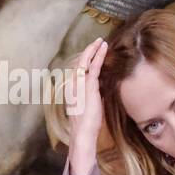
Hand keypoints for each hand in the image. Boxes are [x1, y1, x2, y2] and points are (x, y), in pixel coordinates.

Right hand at [64, 37, 106, 172]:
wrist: (82, 133)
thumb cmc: (87, 123)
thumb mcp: (89, 106)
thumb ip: (92, 95)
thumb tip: (100, 87)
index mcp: (71, 89)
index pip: (78, 70)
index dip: (85, 60)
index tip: (92, 53)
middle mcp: (72, 84)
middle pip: (79, 62)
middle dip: (88, 51)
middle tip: (97, 42)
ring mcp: (79, 84)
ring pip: (85, 62)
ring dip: (93, 50)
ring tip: (101, 41)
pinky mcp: (88, 85)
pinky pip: (93, 66)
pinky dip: (98, 56)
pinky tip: (103, 48)